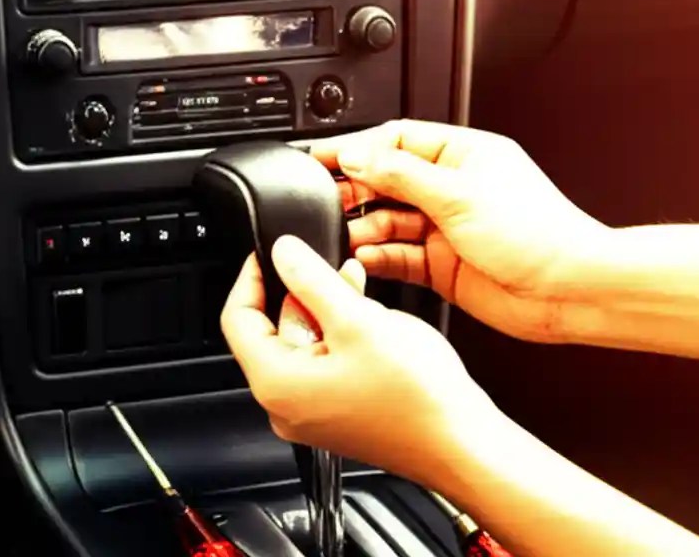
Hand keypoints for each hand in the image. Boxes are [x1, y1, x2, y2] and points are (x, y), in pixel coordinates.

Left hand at [220, 236, 497, 487]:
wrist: (461, 444)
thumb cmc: (416, 398)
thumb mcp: (357, 320)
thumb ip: (311, 279)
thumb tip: (282, 253)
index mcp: (276, 384)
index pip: (236, 319)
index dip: (251, 278)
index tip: (268, 253)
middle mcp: (286, 405)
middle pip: (273, 331)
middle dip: (304, 295)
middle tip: (333, 271)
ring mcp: (312, 413)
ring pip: (305, 345)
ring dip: (329, 313)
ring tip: (362, 299)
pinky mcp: (338, 414)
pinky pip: (326, 364)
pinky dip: (343, 338)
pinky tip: (372, 324)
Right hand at [310, 119, 607, 342]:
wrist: (569, 291)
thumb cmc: (537, 235)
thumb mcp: (459, 194)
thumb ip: (400, 175)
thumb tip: (356, 155)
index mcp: (463, 155)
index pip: (397, 140)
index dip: (358, 149)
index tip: (323, 159)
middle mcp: (452, 189)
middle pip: (388, 181)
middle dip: (356, 191)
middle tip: (327, 201)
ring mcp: (446, 228)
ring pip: (389, 221)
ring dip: (365, 227)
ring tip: (347, 236)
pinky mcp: (442, 266)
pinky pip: (399, 256)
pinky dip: (379, 256)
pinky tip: (366, 257)